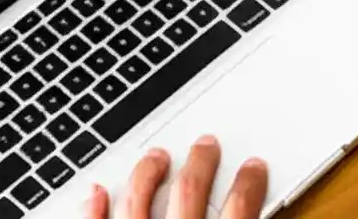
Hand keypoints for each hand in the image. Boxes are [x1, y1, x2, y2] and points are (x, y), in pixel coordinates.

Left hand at [84, 135, 267, 218]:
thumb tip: (262, 215)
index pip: (240, 207)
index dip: (249, 184)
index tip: (253, 168)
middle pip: (190, 191)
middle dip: (200, 164)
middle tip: (206, 146)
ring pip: (140, 200)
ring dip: (148, 174)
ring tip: (156, 157)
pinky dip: (94, 210)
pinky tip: (96, 192)